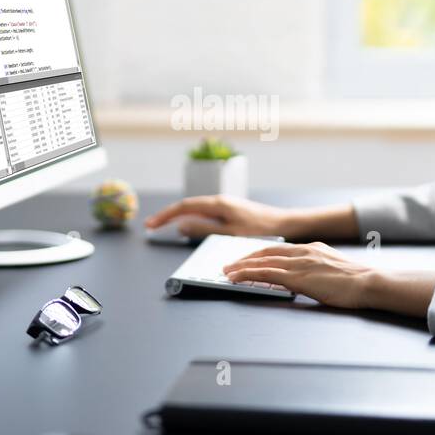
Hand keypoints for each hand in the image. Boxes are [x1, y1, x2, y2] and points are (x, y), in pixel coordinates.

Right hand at [143, 195, 289, 238]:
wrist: (283, 223)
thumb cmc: (260, 229)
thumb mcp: (229, 233)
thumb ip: (203, 229)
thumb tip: (181, 226)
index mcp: (217, 204)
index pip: (184, 207)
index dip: (165, 216)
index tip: (150, 225)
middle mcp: (219, 200)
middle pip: (186, 205)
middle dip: (167, 215)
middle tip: (150, 225)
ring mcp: (224, 204)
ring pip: (195, 208)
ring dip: (178, 215)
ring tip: (163, 225)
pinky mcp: (230, 210)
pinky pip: (204, 212)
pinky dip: (191, 217)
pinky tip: (188, 225)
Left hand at [222, 241, 376, 309]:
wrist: (369, 282)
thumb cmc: (356, 282)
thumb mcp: (333, 269)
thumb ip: (316, 269)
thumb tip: (304, 277)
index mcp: (312, 248)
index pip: (278, 248)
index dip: (259, 254)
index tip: (247, 258)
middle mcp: (303, 251)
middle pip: (266, 252)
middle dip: (245, 258)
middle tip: (229, 265)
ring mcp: (300, 263)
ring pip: (262, 262)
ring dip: (241, 267)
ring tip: (226, 272)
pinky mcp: (298, 277)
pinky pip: (266, 274)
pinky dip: (248, 275)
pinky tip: (237, 279)